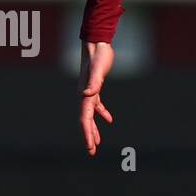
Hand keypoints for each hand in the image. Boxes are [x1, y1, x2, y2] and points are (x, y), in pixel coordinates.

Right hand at [79, 41, 114, 155]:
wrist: (97, 43)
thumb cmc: (98, 56)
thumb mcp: (97, 70)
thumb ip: (93, 83)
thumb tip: (86, 95)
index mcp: (85, 95)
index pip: (85, 119)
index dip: (88, 133)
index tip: (91, 146)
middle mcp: (85, 95)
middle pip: (86, 120)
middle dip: (89, 136)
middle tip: (92, 152)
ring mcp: (90, 92)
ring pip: (91, 115)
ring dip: (94, 129)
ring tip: (97, 143)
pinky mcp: (96, 87)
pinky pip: (98, 105)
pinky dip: (103, 113)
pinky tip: (110, 120)